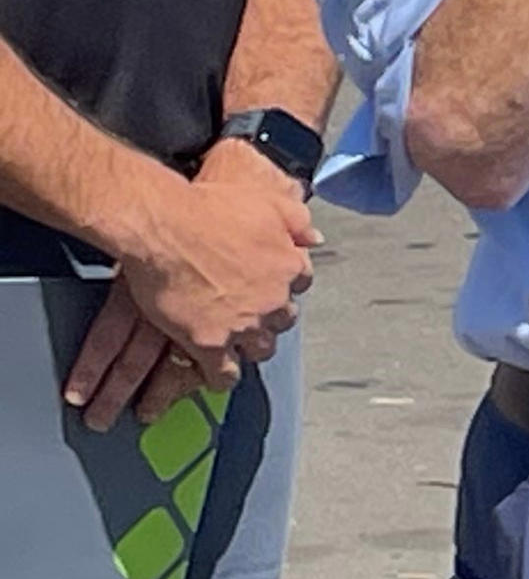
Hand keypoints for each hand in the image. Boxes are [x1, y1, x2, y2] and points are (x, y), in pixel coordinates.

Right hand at [73, 142, 314, 428]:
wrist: (163, 225)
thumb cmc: (209, 207)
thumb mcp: (268, 202)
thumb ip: (297, 220)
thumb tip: (314, 237)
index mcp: (289, 266)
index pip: (299, 285)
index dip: (282, 285)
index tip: (270, 285)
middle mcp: (272, 300)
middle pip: (282, 321)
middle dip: (268, 318)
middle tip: (250, 315)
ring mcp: (242, 324)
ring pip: (259, 349)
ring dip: (249, 346)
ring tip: (235, 343)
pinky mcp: (209, 343)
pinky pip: (224, 374)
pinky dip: (221, 376)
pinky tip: (215, 372)